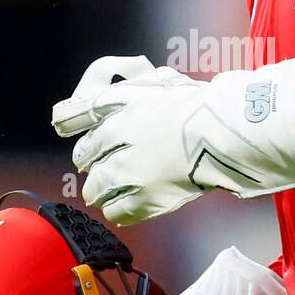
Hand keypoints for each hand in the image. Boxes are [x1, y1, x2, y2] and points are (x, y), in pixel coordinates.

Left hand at [51, 54, 294, 226]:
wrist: (225, 132)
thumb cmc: (200, 104)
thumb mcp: (158, 82)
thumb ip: (130, 82)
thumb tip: (115, 82)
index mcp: (118, 107)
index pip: (70, 116)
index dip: (70, 125)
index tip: (73, 132)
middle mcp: (117, 138)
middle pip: (83, 157)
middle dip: (91, 162)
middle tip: (103, 166)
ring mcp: (129, 170)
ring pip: (95, 189)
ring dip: (101, 189)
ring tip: (112, 190)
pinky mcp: (145, 198)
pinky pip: (116, 212)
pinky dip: (119, 209)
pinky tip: (129, 203)